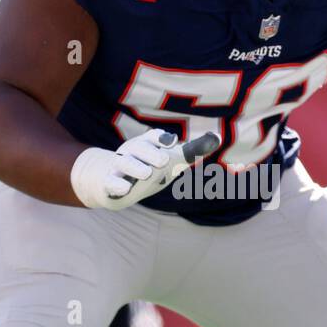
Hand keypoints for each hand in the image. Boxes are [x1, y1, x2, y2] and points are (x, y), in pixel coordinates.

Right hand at [71, 128, 220, 208]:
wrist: (117, 185)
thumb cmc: (150, 166)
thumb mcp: (172, 159)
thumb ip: (194, 150)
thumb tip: (217, 137)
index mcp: (147, 144)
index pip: (153, 137)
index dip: (161, 138)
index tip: (172, 142)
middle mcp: (131, 152)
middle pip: (139, 148)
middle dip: (151, 153)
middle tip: (164, 160)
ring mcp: (119, 168)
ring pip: (125, 164)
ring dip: (136, 168)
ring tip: (147, 173)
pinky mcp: (109, 183)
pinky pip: (111, 182)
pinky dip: (117, 185)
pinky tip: (126, 189)